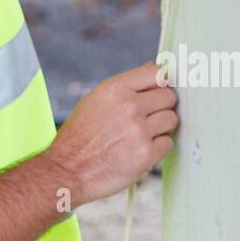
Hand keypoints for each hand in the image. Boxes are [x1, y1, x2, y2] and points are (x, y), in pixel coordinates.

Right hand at [47, 60, 178, 206]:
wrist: (68, 169)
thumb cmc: (80, 135)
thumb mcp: (95, 100)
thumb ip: (126, 87)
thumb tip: (154, 71)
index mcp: (115, 88)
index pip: (156, 73)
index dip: (161, 83)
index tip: (159, 91)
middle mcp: (129, 105)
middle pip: (169, 97)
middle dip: (162, 107)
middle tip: (149, 118)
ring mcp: (139, 130)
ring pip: (171, 120)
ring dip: (162, 128)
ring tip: (143, 135)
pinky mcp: (146, 154)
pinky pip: (168, 143)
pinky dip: (158, 148)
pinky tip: (140, 150)